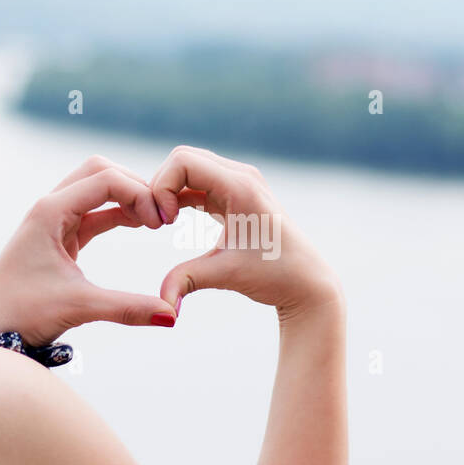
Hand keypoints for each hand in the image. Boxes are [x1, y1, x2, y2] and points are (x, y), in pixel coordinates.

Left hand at [0, 155, 182, 346]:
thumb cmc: (21, 315)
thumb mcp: (78, 307)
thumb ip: (127, 307)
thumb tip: (172, 316)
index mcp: (49, 212)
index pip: (105, 179)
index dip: (140, 193)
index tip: (162, 223)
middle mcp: (50, 208)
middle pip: (100, 172)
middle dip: (134, 186)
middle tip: (162, 214)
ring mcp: (53, 222)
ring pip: (97, 191)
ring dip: (127, 199)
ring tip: (157, 220)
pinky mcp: (59, 238)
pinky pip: (94, 214)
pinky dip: (119, 215)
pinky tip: (141, 225)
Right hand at [149, 145, 342, 322]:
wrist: (305, 281)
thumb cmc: (275, 276)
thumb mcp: (227, 275)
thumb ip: (187, 281)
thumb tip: (162, 305)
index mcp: (240, 186)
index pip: (183, 161)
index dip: (162, 187)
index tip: (164, 224)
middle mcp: (240, 176)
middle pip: (182, 159)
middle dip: (161, 187)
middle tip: (157, 223)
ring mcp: (239, 182)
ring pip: (189, 167)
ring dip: (170, 190)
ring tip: (164, 223)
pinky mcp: (235, 193)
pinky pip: (198, 181)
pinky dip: (180, 195)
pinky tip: (174, 221)